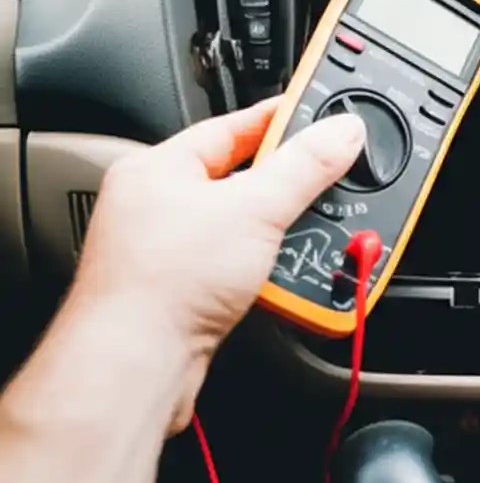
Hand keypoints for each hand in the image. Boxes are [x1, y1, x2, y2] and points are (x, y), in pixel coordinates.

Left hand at [69, 98, 363, 429]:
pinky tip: (287, 278)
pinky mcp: (186, 293)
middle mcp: (159, 207)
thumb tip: (340, 131)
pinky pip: (241, 269)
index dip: (280, 120)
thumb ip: (305, 167)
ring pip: (244, 229)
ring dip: (282, 236)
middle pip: (243, 181)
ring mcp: (171, 253)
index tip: (321, 117)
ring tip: (310, 237)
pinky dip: (270, 272)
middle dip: (288, 189)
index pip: (233, 126)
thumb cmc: (161, 285)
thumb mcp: (254, 210)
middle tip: (328, 184)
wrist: (136, 365)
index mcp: (160, 168)